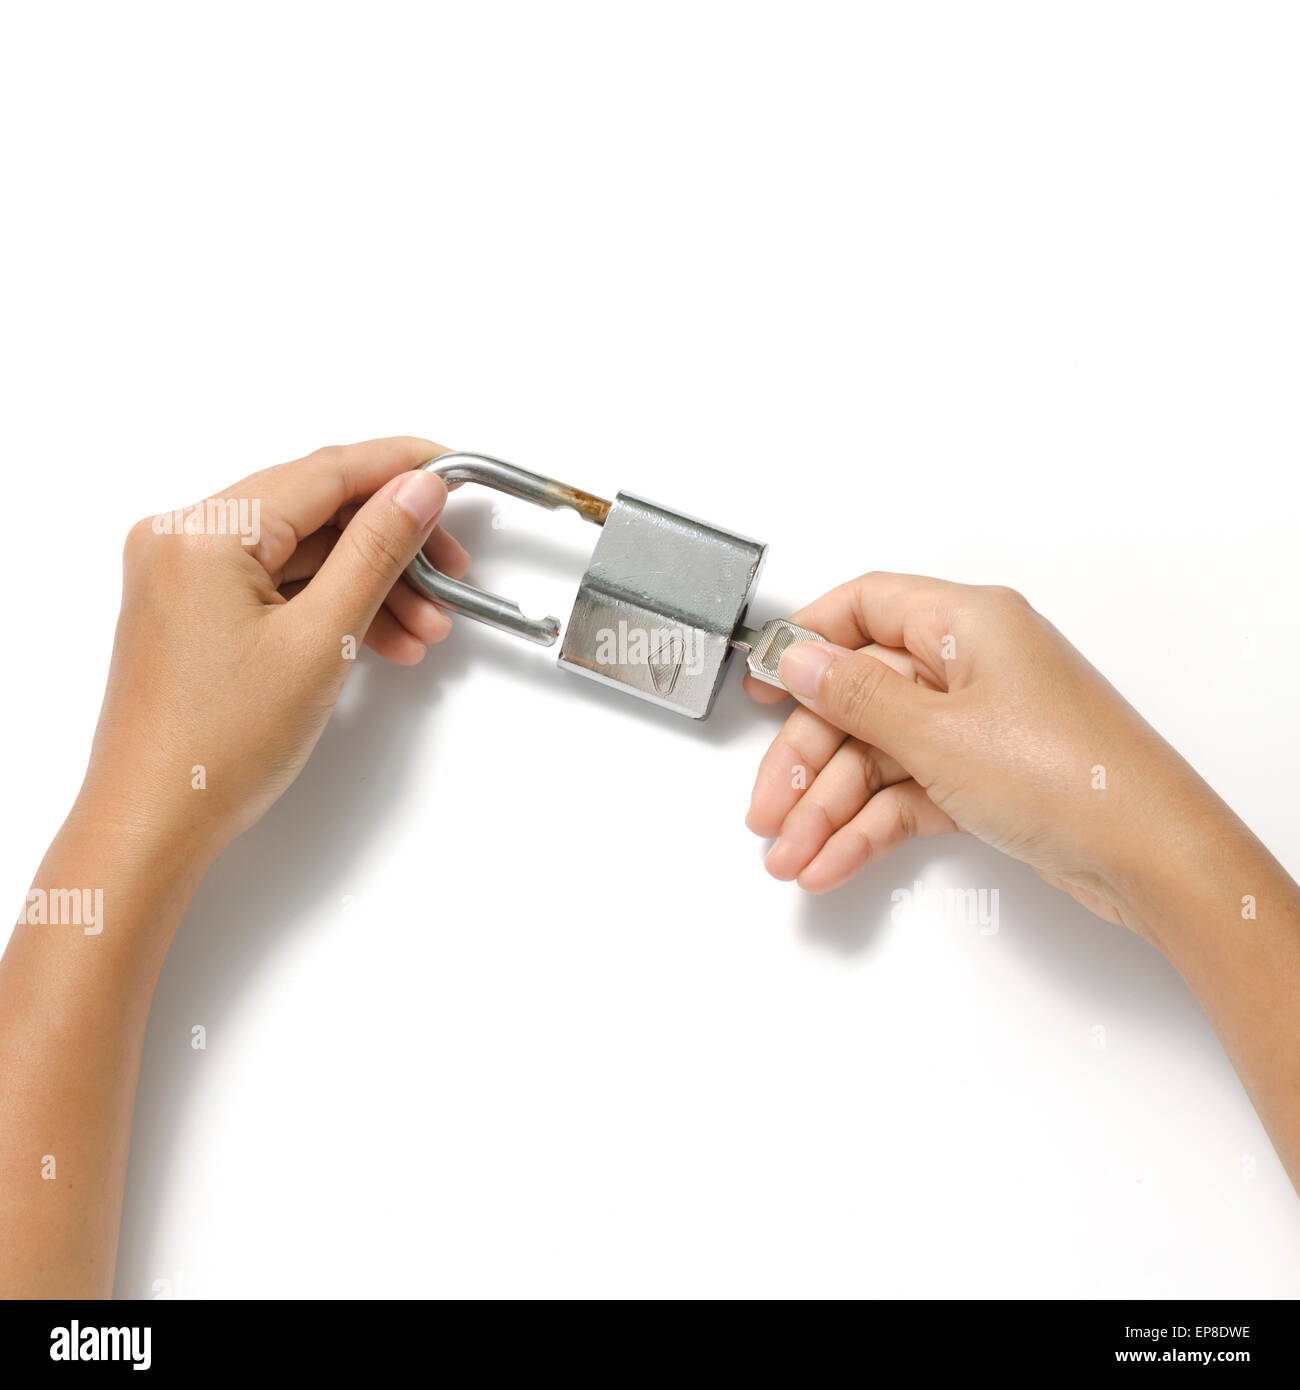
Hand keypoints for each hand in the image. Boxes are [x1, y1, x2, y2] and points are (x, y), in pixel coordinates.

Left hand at [76, 437, 465, 862]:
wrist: (156, 821)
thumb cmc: (215, 748)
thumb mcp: (321, 640)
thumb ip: (377, 552)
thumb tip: (418, 489)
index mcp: (203, 531)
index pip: (324, 472)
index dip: (399, 468)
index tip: (453, 472)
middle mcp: (181, 537)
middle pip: (315, 509)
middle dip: (392, 542)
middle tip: (451, 572)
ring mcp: (181, 572)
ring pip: (302, 549)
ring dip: (369, 580)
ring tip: (424, 627)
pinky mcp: (190, 606)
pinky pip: (277, 581)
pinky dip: (330, 602)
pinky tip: (380, 637)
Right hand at [745, 572, 1232, 937]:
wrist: (1153, 861)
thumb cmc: (1074, 779)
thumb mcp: (940, 733)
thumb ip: (855, 695)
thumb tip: (798, 659)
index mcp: (969, 624)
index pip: (866, 607)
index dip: (806, 641)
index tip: (759, 682)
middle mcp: (973, 666)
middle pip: (860, 697)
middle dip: (807, 759)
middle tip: (768, 809)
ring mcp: (979, 725)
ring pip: (878, 755)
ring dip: (829, 808)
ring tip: (792, 857)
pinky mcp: (986, 779)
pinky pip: (907, 792)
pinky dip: (868, 827)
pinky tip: (834, 861)